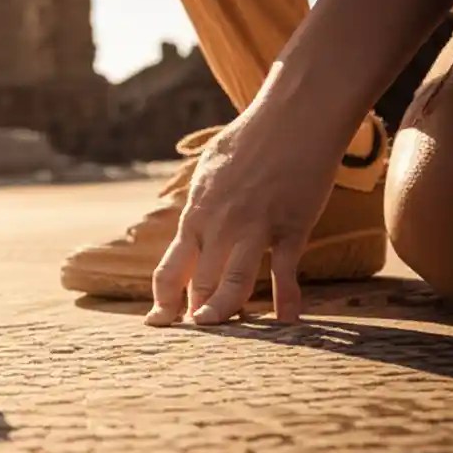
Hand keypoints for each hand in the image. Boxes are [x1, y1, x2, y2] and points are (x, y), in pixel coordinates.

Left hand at [145, 109, 345, 326]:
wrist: (292, 116)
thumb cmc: (250, 138)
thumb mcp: (209, 169)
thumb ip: (201, 201)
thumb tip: (192, 220)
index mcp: (195, 215)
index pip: (170, 269)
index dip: (163, 300)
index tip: (159, 321)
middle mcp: (219, 226)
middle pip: (201, 283)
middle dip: (195, 313)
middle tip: (194, 335)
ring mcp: (255, 228)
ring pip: (234, 284)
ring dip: (224, 313)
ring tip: (219, 333)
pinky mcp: (290, 227)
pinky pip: (285, 272)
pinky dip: (286, 300)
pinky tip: (286, 321)